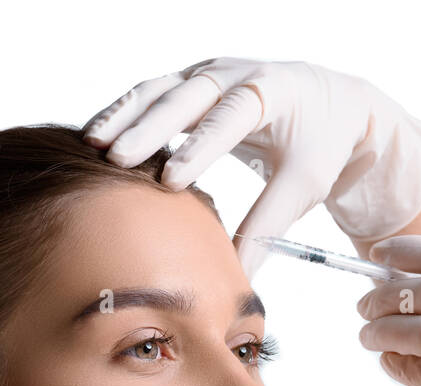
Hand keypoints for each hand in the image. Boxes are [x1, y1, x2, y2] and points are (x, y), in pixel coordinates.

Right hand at [80, 57, 420, 276]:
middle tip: (117, 158)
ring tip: (93, 145)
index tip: (173, 179)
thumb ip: (268, 225)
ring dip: (124, 116)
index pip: (230, 117)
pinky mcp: (189, 83)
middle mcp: (234, 73)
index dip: (200, 148)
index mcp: (271, 90)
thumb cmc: (319, 142)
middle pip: (185, 95)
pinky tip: (96, 139)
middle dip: (149, 127)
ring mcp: (208, 74)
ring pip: (158, 90)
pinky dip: (123, 114)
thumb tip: (238, 276)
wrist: (328, 103)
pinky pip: (150, 95)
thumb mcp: (303, 184)